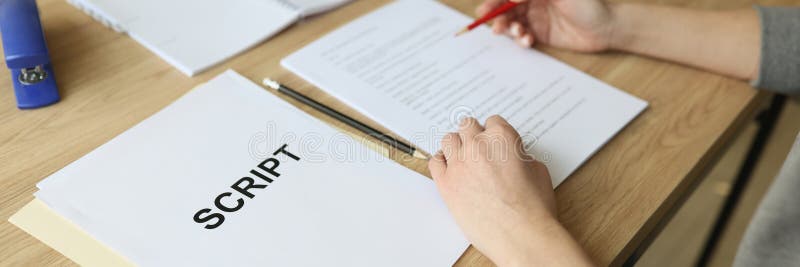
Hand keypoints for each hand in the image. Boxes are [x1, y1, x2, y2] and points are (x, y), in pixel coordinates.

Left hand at [429, 116, 592, 265]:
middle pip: (468, 126)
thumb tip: (514, 159)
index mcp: (502, 138)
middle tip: (479, 148)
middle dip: (474, 135)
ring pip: (449, 140)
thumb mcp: (538, 171)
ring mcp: (459, 163)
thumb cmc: (533, 207)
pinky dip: (441, 162)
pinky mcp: (446, 183)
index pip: (493, 121)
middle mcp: (477, 146)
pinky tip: (449, 169)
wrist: (520, 235)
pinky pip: (435, 162)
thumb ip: (521, 157)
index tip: (495, 141)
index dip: (495, 133)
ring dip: (456, 145)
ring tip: (463, 157)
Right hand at [477, 0, 616, 51]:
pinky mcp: (540, 34)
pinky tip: (528, 41)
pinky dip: (520, 40)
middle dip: (496, 16)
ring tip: (519, 33)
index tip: (486, 9)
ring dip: (509, 29)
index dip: (495, 0)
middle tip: (494, 26)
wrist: (607, 28)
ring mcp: (536, 17)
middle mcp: (533, 1)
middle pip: (505, 7)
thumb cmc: (589, 4)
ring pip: (512, 23)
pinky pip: (522, 37)